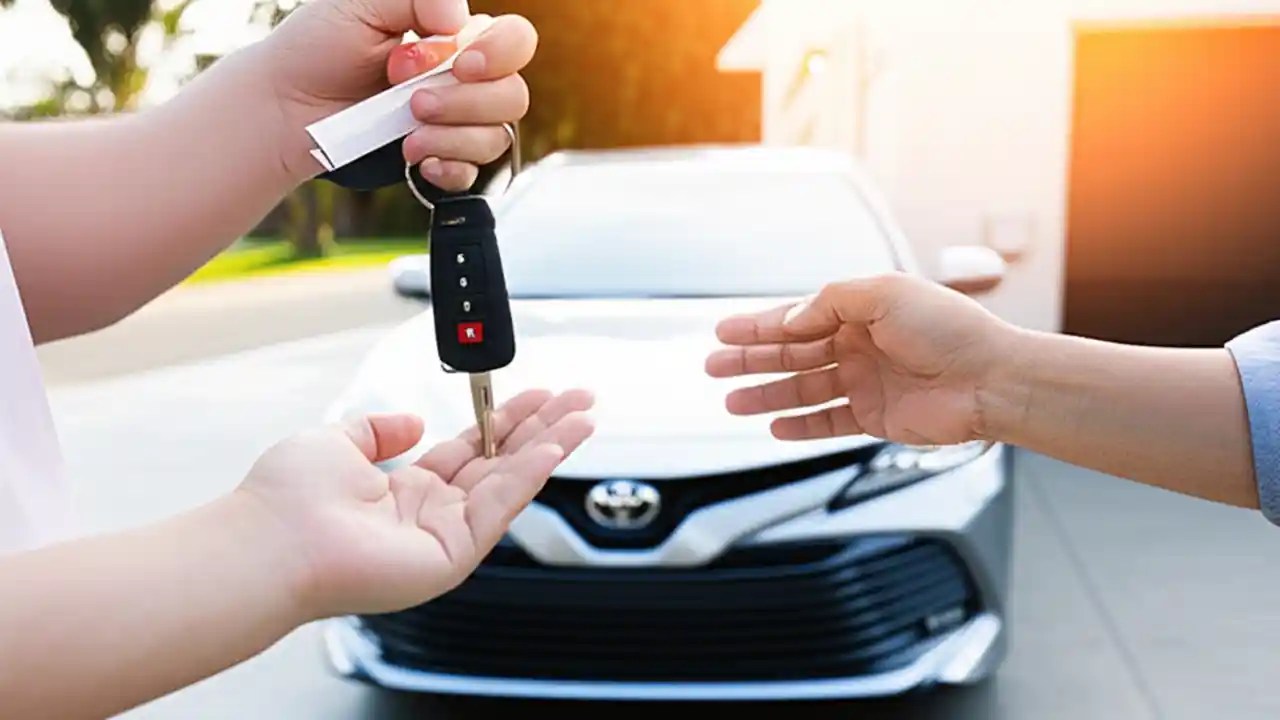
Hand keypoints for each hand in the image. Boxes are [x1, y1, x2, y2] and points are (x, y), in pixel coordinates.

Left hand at [236, 389, 593, 618]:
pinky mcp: (452, 556)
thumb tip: (411, 421)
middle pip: (501, 463)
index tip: (536, 395)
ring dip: (550, 448)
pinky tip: (553, 448)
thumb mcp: (336, 441)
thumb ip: (378, 430)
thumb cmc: (286, 499)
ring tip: (584, 417)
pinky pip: (499, 508)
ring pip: (510, 483)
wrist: (271, 539)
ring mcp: (443, 536)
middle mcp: (430, 514)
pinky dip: (529, 476)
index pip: (471, 450)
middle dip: (543, 429)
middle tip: (578, 400)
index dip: (505, 420)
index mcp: (405, 490)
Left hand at [261, 0, 535, 189]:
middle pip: (513, 96)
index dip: (501, 54)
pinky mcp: (441, 158)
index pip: (516, 40)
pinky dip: (448, 167)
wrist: (285, 106)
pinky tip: (416, 157)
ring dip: (452, 136)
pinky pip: (472, 174)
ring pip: (496, 137)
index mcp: (455, 36)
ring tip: (407, 132)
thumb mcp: (357, 2)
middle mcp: (465, 79)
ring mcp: (456, 122)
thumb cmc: (318, 46)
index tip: (461, 63)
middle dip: (465, 102)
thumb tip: (458, 22)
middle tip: (414, 100)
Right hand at [706, 273, 1017, 445]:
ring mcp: (866, 383)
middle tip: (714, 366)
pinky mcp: (876, 418)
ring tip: (732, 401)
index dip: (758, 326)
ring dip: (766, 395)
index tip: (724, 332)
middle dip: (751, 360)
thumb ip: (830, 302)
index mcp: (861, 312)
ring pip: (803, 390)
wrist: (992, 379)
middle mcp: (860, 346)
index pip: (797, 318)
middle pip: (792, 354)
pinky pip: (829, 422)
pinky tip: (774, 426)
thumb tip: (791, 320)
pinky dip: (800, 426)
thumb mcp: (884, 293)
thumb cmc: (951, 330)